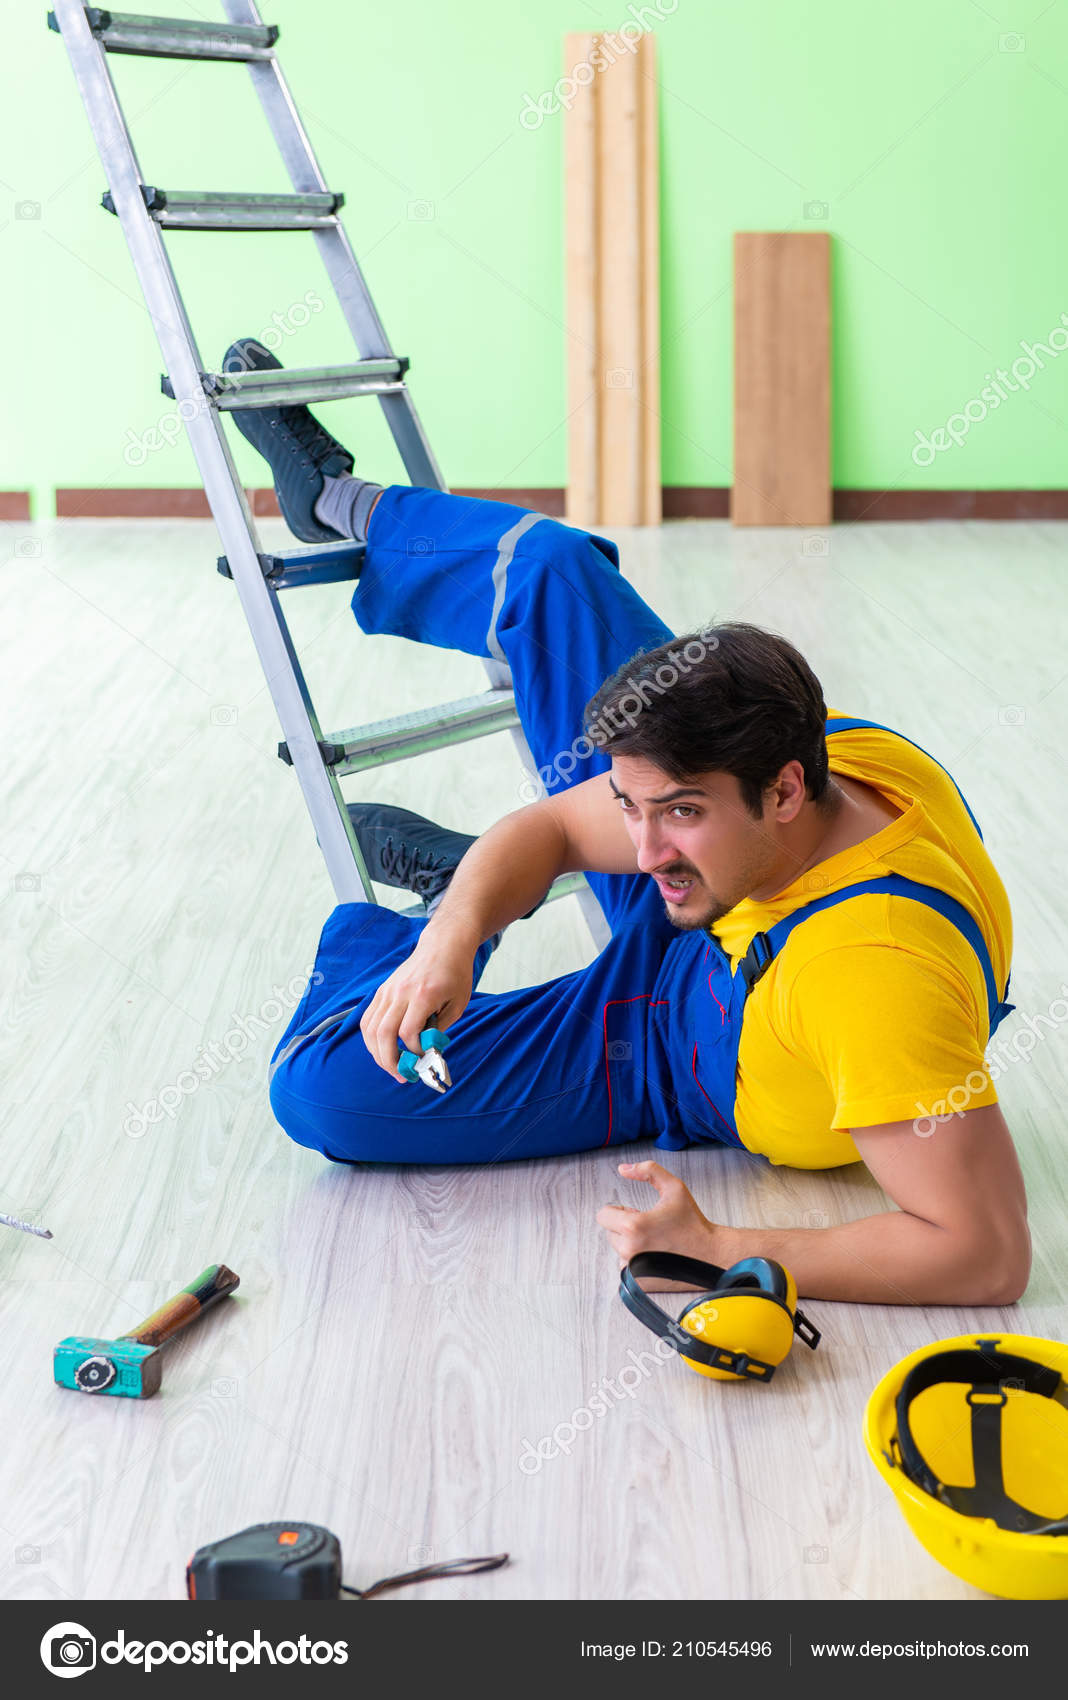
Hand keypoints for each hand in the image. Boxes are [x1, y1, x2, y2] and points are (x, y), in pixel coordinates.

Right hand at [359, 928, 474, 1080]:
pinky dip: (371, 1038)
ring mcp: (387, 991)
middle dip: (390, 1061)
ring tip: (391, 1066)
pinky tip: (382, 1049)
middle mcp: (400, 992)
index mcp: (422, 994)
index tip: (424, 1060)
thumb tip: (426, 1053)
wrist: (443, 945)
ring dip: (377, 1053)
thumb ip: (440, 1028)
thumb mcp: (457, 1003)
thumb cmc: (455, 973)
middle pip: (383, 1033)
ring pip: (370, 1028)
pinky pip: (368, 1019)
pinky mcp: (382, 991)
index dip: (414, 1052)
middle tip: (402, 1076)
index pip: (408, 1033)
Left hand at [596, 1160, 720, 1290]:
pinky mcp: (639, 1283)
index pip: (603, 1215)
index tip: (635, 1212)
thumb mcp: (674, 1187)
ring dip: (630, 1245)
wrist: (711, 1254)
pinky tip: (655, 1257)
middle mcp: (629, 1250)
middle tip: (650, 1227)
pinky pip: (626, 1268)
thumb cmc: (693, 1223)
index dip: (619, 1210)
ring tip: (654, 1242)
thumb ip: (648, 1170)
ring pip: (618, 1251)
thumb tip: (623, 1168)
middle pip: (610, 1233)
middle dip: (625, 1228)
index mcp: (633, 1226)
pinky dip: (636, 1262)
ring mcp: (634, 1269)